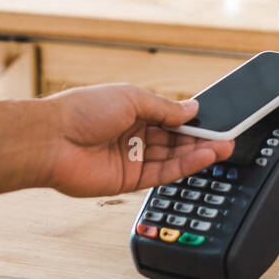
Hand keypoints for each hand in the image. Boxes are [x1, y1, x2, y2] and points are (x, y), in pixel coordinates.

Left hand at [41, 84, 233, 196]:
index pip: (171, 117)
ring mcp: (132, 158)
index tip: (216, 121)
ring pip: (172, 157)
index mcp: (132, 110)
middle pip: (175, 139)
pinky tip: (203, 158)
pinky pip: (163, 174)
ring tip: (224, 148)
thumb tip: (192, 110)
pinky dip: (184, 167)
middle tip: (227, 137)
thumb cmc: (81, 110)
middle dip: (201, 138)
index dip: (193, 120)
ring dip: (199, 153)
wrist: (50, 140)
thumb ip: (165, 108)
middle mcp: (134, 135)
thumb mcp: (131, 98)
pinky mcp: (128, 181)